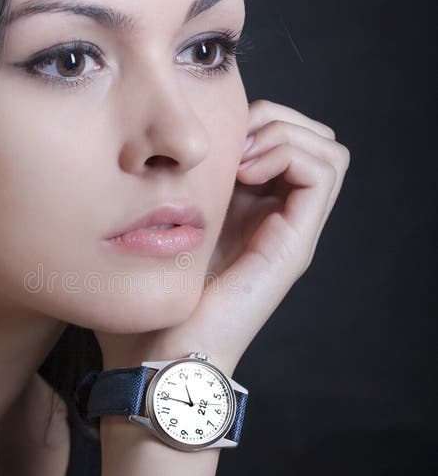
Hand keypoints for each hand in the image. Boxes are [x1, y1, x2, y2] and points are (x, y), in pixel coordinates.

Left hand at [94, 99, 349, 377]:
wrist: (160, 356)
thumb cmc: (148, 300)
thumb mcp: (154, 229)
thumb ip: (166, 190)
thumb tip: (158, 144)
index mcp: (245, 209)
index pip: (281, 136)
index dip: (252, 119)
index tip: (208, 136)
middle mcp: (275, 216)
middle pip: (310, 136)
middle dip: (273, 119)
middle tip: (230, 143)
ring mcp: (290, 230)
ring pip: (326, 149)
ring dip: (283, 134)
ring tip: (240, 158)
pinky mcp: (294, 244)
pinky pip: (323, 171)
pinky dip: (288, 154)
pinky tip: (245, 172)